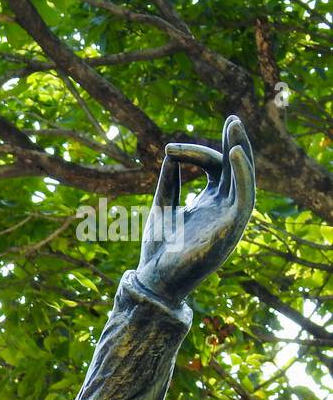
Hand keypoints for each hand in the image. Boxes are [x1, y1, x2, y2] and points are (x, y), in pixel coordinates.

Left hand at [135, 114, 255, 305]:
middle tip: (231, 118)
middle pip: (236, 167)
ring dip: (240, 151)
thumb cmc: (159, 250)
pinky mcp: (232, 227)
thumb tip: (170, 155)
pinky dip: (243, 174)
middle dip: (234, 142)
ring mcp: (230, 216)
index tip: (167, 150)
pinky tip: (235, 154)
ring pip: (244, 177)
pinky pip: (245, 196)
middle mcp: (224, 206)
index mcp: (210, 201)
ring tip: (233, 126)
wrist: (155, 280)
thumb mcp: (162, 207)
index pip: (214, 165)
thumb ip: (168, 182)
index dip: (196, 152)